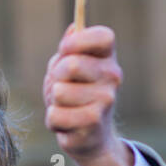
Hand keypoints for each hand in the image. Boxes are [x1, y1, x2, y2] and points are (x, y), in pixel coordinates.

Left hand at [42, 24, 131, 165]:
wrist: (92, 136)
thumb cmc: (75, 93)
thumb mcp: (68, 66)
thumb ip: (69, 48)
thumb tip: (73, 29)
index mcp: (107, 58)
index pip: (103, 36)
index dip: (78, 41)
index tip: (64, 49)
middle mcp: (112, 77)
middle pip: (71, 64)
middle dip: (56, 75)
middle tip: (61, 85)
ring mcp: (105, 101)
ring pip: (59, 92)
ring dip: (53, 100)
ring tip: (64, 106)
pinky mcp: (93, 124)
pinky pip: (55, 115)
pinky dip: (53, 120)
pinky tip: (66, 123)